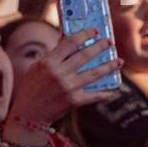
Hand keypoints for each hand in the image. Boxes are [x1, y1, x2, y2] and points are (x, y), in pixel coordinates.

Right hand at [8, 27, 122, 126]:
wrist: (28, 115)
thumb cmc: (31, 89)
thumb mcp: (36, 68)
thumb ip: (52, 55)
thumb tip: (66, 40)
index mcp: (48, 63)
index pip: (70, 43)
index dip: (84, 35)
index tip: (94, 31)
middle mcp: (59, 74)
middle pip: (85, 56)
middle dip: (100, 47)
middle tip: (109, 42)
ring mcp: (68, 87)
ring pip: (94, 73)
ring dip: (109, 66)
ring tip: (119, 61)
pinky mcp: (74, 100)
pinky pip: (94, 95)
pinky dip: (105, 93)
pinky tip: (113, 90)